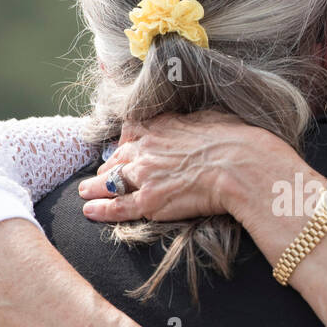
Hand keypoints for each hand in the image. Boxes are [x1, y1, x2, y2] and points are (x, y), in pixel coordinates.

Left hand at [78, 110, 267, 222]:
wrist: (241, 166)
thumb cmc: (236, 140)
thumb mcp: (212, 117)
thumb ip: (194, 121)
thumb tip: (198, 122)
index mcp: (161, 125)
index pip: (131, 130)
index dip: (125, 141)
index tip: (124, 146)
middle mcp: (146, 148)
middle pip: (117, 157)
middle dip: (109, 165)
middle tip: (104, 173)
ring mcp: (144, 175)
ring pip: (110, 181)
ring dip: (95, 186)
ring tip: (85, 191)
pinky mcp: (149, 201)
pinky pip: (117, 206)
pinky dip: (100, 209)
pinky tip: (89, 210)